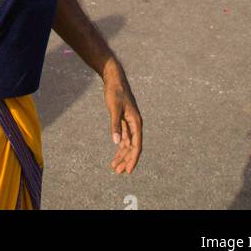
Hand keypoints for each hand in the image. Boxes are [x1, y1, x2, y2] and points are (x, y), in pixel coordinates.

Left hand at [102, 59, 142, 174]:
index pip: (136, 145)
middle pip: (132, 147)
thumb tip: (116, 143)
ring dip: (122, 155)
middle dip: (126, 160)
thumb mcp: (114, 108)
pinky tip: (116, 154)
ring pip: (127, 144)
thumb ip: (115, 125)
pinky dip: (119, 147)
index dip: (133, 159)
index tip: (128, 171)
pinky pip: (123, 138)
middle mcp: (135, 124)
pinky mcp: (124, 121)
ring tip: (114, 167)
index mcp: (136, 122)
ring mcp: (130, 123)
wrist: (114, 79)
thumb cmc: (115, 92)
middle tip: (117, 171)